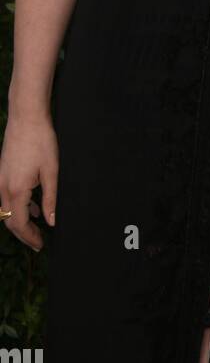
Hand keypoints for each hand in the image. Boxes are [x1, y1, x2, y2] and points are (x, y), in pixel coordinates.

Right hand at [0, 113, 58, 250]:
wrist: (26, 117)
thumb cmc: (41, 141)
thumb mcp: (51, 172)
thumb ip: (50, 199)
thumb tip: (51, 221)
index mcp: (16, 190)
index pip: (19, 223)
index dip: (29, 237)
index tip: (40, 244)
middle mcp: (3, 188)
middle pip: (9, 220)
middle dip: (23, 234)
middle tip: (38, 242)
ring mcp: (0, 180)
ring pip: (6, 210)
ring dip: (20, 220)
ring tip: (36, 228)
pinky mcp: (1, 172)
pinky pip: (6, 197)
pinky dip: (17, 205)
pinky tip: (32, 205)